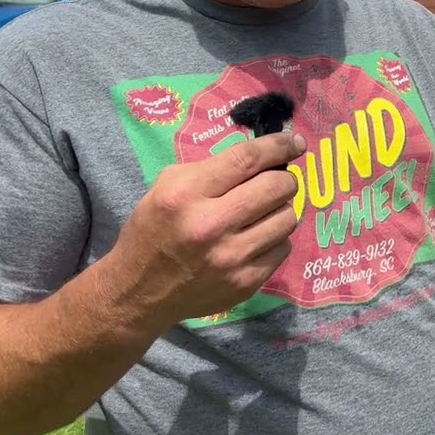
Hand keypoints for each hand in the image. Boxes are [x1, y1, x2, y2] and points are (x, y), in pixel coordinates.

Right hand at [109, 131, 306, 326]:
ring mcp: (231, 258)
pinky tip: (254, 240)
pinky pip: (283, 248)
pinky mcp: (245, 283)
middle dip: (283, 179)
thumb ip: (214, 168)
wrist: (139, 292)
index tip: (296, 142)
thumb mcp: (168, 186)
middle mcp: (211, 224)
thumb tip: (265, 155)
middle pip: (277, 186)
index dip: (279, 145)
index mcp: (186, 193)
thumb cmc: (155, 229)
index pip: (247, 159)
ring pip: (288, 218)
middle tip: (276, 182)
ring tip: (261, 214)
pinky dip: (274, 239)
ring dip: (280, 210)